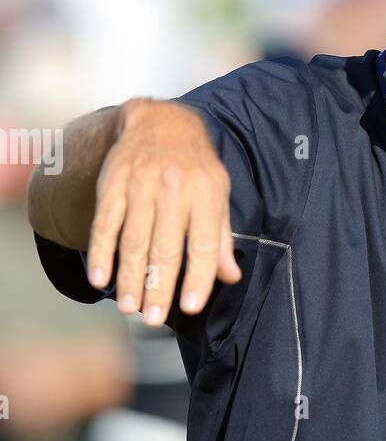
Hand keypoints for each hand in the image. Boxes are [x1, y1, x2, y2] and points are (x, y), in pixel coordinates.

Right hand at [87, 100, 241, 323]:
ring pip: (135, 239)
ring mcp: (141, 185)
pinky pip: (105, 223)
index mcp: (207, 194)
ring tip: (129, 307)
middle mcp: (175, 189)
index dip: (198, 277)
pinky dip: (101, 253)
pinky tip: (100, 279)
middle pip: (166, 246)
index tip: (191, 307)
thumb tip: (229, 277)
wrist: (159, 121)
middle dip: (159, 286)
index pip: (205, 244)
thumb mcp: (218, 194)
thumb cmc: (194, 166)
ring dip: (130, 277)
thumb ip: (221, 237)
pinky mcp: (113, 183)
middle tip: (153, 319)